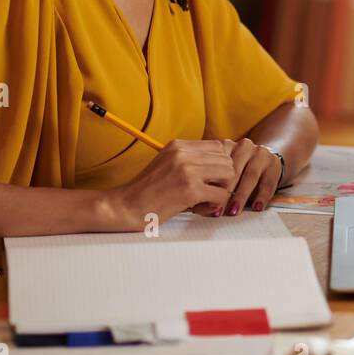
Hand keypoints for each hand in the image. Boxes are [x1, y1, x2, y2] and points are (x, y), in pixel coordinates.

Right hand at [108, 139, 239, 229]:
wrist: (124, 206)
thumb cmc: (147, 191)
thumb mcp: (168, 164)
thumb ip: (191, 160)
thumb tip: (224, 163)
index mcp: (178, 145)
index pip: (219, 146)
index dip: (221, 164)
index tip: (212, 179)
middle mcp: (183, 153)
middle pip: (227, 159)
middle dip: (223, 178)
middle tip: (208, 192)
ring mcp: (187, 170)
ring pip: (229, 174)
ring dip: (221, 190)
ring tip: (204, 200)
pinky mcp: (190, 190)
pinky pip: (221, 195)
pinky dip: (215, 205)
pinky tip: (199, 209)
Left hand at [205, 138, 282, 217]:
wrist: (265, 158)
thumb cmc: (239, 169)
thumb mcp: (225, 169)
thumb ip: (214, 182)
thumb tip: (199, 204)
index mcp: (228, 146)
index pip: (218, 166)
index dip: (211, 186)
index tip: (205, 203)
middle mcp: (245, 147)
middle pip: (234, 171)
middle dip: (225, 193)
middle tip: (218, 211)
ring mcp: (261, 154)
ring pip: (251, 176)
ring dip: (241, 196)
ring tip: (234, 211)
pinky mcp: (274, 164)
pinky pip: (268, 183)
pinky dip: (262, 197)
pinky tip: (256, 207)